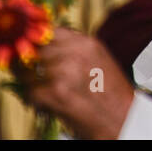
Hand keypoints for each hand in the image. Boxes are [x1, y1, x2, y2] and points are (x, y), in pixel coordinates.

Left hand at [18, 28, 134, 139]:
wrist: (123, 118)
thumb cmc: (112, 92)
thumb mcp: (99, 59)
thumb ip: (75, 48)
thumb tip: (47, 44)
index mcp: (87, 43)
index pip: (49, 32)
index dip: (37, 41)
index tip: (32, 48)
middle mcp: (75, 54)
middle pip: (36, 50)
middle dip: (30, 61)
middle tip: (30, 71)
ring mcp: (64, 72)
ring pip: (29, 71)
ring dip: (30, 81)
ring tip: (41, 89)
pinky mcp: (55, 93)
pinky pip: (30, 92)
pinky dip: (34, 99)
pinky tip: (45, 102)